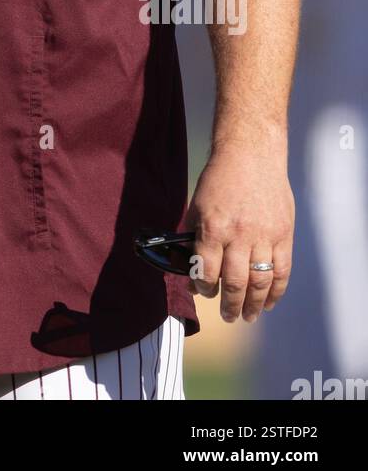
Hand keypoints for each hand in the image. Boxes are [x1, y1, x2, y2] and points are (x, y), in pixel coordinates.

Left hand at [184, 138, 294, 322]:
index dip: (203, 287)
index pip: (207, 270)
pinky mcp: (283, 234)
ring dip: (254, 305)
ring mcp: (264, 236)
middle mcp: (239, 235)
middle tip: (228, 316)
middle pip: (234, 283)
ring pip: (260, 282)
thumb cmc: (220, 178)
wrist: (251, 154)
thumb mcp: (197, 203)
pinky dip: (276, 291)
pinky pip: (282, 270)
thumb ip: (193, 234)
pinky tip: (269, 302)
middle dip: (229, 304)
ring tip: (248, 316)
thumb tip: (187, 263)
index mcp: (213, 227)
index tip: (202, 291)